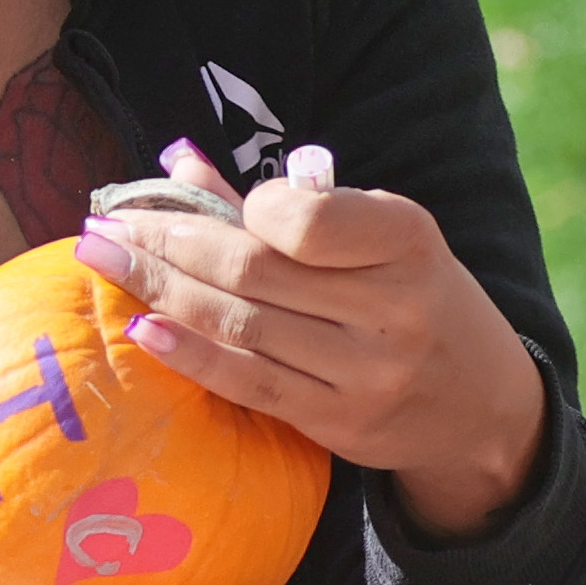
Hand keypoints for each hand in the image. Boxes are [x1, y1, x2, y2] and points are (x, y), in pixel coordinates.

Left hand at [74, 145, 545, 540]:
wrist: (481, 401)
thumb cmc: (415, 293)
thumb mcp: (376, 234)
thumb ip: (281, 205)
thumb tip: (178, 160)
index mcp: (407, 242)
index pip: (301, 220)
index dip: (236, 209)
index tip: (188, 197)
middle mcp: (393, 310)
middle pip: (254, 274)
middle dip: (167, 243)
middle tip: (105, 225)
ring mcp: (367, 375)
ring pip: (242, 329)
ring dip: (161, 293)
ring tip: (105, 263)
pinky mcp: (340, 424)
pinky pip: (249, 383)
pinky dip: (189, 354)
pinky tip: (141, 328)